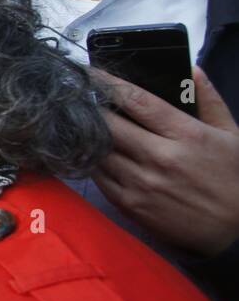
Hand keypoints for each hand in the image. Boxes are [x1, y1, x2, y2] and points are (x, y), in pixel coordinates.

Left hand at [91, 66, 238, 256]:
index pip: (137, 102)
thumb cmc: (234, 179)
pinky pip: (99, 178)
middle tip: (77, 98)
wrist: (237, 231)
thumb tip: (191, 70)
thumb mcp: (230, 134)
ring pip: (98, 151)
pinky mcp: (130, 205)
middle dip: (90, 108)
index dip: (109, 84)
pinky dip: (93, 162)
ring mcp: (142, 184)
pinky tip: (92, 153)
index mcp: (186, 135)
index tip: (90, 73)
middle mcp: (160, 158)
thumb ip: (208, 100)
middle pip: (109, 125)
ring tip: (79, 124)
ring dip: (86, 136)